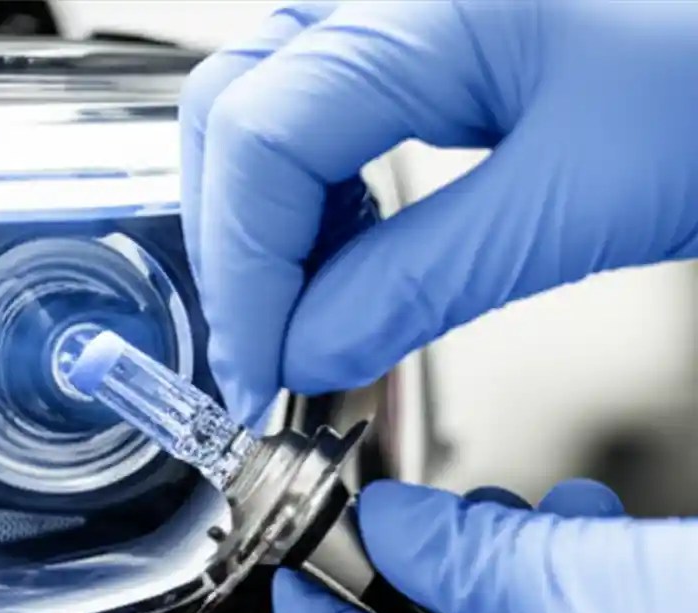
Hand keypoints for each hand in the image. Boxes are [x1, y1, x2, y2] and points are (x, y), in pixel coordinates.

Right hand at [180, 0, 697, 426]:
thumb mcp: (583, 199)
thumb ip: (423, 279)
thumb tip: (309, 349)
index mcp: (426, 5)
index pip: (261, 139)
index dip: (243, 272)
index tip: (257, 371)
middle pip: (234, 113)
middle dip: (234, 248)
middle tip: (263, 352)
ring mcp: (402, 16)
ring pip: (261, 114)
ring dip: (262, 227)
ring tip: (302, 315)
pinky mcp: (424, 45)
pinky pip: (318, 117)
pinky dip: (309, 201)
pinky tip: (340, 257)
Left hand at [274, 478, 697, 612]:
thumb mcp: (600, 591)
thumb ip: (478, 561)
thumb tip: (389, 525)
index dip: (313, 604)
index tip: (293, 555)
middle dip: (428, 574)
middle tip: (441, 514)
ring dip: (510, 575)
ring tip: (547, 519)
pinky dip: (571, 604)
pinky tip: (604, 548)